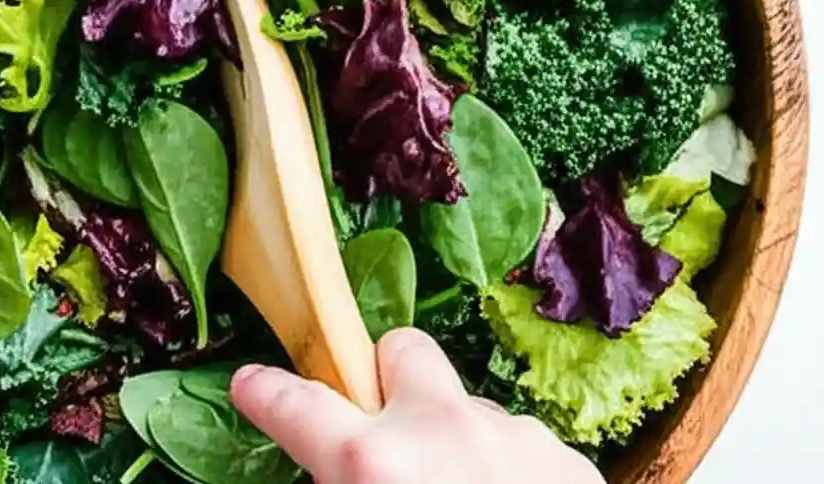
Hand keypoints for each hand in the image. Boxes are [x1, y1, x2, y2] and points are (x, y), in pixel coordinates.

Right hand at [230, 328, 603, 483]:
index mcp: (373, 463)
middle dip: (386, 380)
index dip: (267, 394)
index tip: (254, 387)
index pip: (294, 403)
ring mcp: (514, 439)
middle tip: (384, 432)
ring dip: (453, 443)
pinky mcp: (569, 462)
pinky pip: (521, 448)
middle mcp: (442, 432)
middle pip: (401, 351)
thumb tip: (336, 471)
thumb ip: (343, 480)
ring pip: (467, 410)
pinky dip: (507, 473)